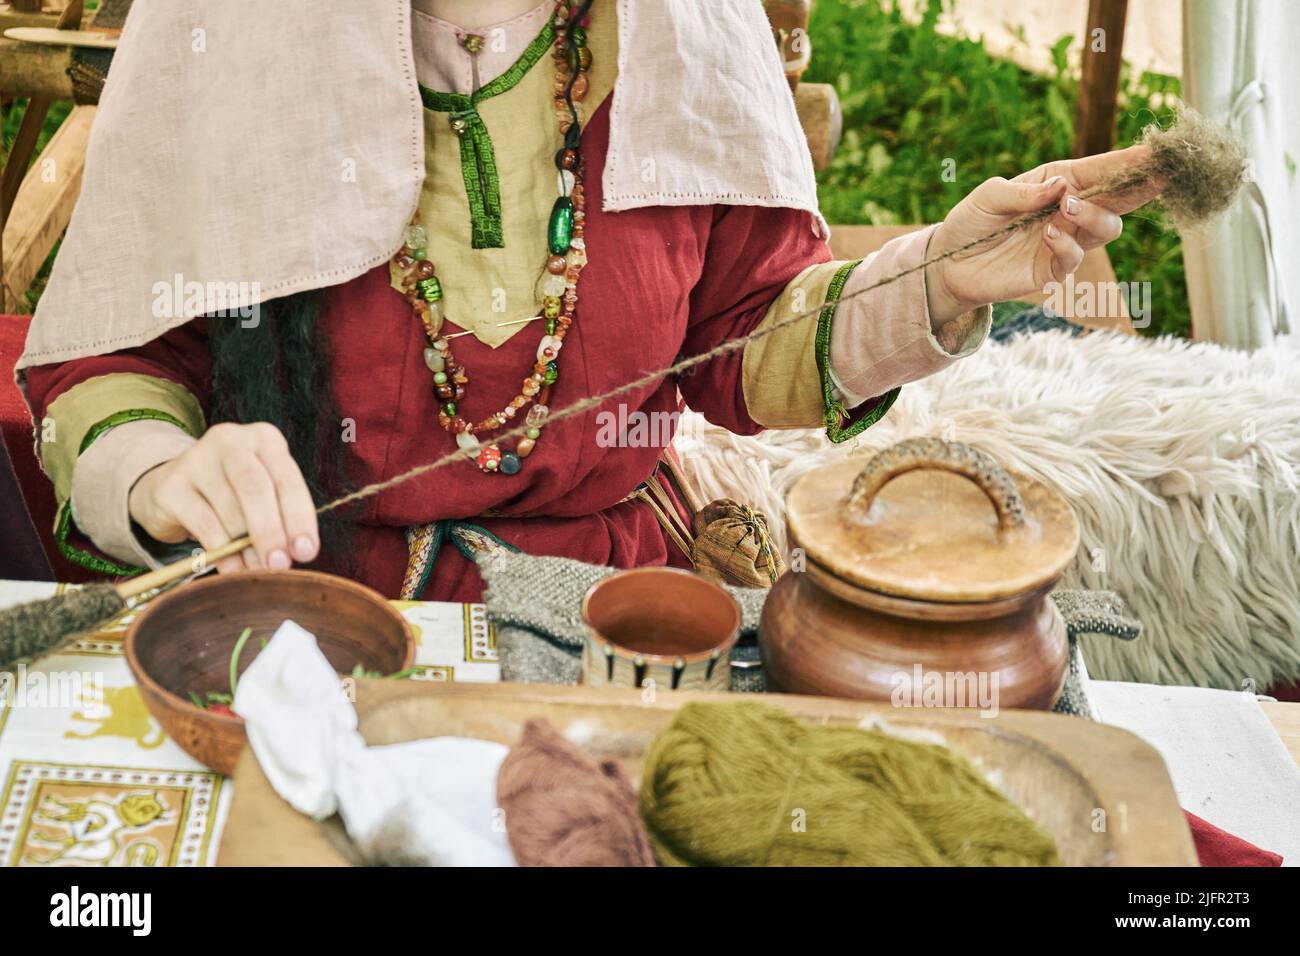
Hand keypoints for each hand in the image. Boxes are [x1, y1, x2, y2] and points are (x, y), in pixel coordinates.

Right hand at [127, 422, 318, 573]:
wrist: (173, 486)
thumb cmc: (233, 492)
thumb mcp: (264, 494)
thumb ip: (280, 517)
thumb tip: (292, 555)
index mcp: (264, 439)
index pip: (287, 479)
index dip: (299, 518)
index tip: (306, 552)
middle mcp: (230, 441)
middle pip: (256, 489)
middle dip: (271, 532)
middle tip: (279, 565)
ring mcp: (197, 459)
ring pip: (230, 510)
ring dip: (246, 548)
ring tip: (256, 570)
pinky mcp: (171, 485)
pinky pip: (204, 523)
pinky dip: (222, 552)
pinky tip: (232, 568)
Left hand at [925, 144, 1163, 324]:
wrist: (948, 264)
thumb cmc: (971, 222)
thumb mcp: (990, 195)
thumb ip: (1025, 191)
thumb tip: (1063, 186)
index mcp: (1059, 182)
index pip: (1102, 170)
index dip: (1130, 162)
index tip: (1156, 152)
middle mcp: (1070, 211)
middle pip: (1119, 198)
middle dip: (1140, 185)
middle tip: (1156, 174)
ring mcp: (1066, 241)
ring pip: (1107, 227)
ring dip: (1094, 215)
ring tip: (1067, 207)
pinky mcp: (1053, 270)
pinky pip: (1075, 257)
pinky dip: (1067, 244)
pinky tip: (1048, 233)